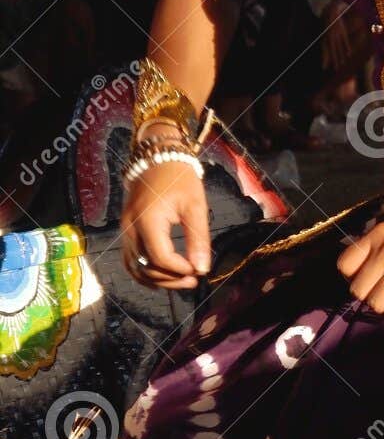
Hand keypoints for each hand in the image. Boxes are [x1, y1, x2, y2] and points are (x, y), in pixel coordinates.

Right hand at [121, 160, 211, 288]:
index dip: (179, 270)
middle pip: (145, 267)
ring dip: (157, 280)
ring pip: (135, 268)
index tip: (198, 270)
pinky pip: (130, 260)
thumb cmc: (179, 178)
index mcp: (148, 220)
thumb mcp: (195, 205)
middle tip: (194, 279)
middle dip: (170, 279)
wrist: (157, 158)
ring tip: (181, 280)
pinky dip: (145, 272)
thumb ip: (198, 238)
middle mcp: (130, 228)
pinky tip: (163, 276)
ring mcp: (124, 230)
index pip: (160, 258)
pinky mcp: (125, 230)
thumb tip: (202, 269)